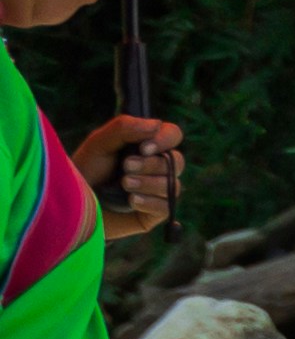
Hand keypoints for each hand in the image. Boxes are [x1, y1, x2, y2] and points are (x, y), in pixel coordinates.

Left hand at [72, 115, 180, 238]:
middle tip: (125, 167)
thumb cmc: (85, 171)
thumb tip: (157, 124)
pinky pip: (167, 206)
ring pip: (172, 184)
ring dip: (147, 183)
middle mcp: (158, 168)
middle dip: (150, 164)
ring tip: (124, 185)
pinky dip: (148, 202)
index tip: (143, 148)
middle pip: (177, 161)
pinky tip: (131, 201)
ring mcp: (159, 191)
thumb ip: (124, 128)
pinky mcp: (156, 213)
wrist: (74, 204)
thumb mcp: (99, 144)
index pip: (172, 135)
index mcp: (147, 147)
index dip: (164, 139)